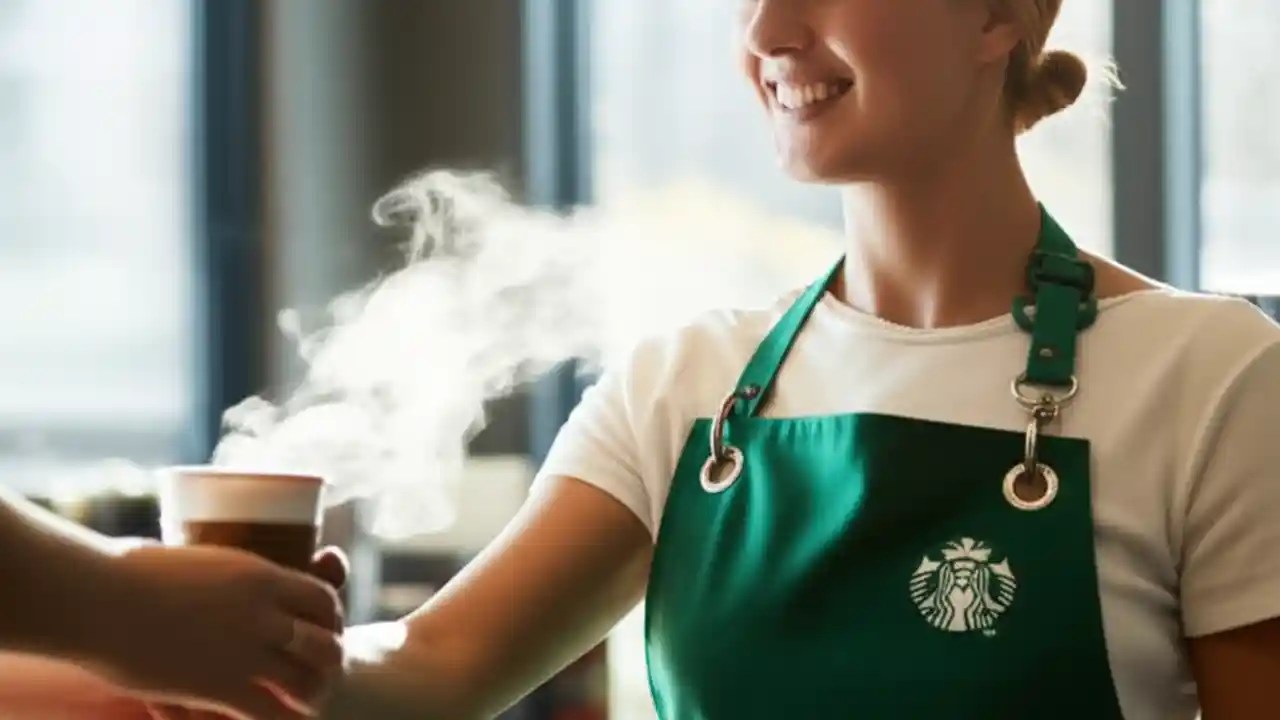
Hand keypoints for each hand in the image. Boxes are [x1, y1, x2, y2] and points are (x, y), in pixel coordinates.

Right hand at [92, 544, 343, 719]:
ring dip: (311, 695)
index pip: (323, 598)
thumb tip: (203, 569)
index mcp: (261, 576)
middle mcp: (264, 612)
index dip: (330, 619)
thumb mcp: (194, 563)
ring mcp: (246, 650)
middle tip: (320, 673)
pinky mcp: (222, 686)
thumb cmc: (129, 571)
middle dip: (330, 661)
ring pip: (307, 682)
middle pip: (326, 643)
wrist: (100, 598)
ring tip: (307, 703)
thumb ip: (214, 573)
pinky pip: (271, 712)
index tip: (321, 629)